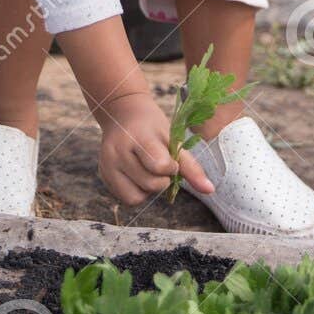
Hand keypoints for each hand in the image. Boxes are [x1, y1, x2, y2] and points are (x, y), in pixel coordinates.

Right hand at [91, 89, 213, 203]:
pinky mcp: (103, 175)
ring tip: (147, 170)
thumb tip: (210, 190)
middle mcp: (117, 151)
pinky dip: (138, 192)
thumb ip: (190, 166)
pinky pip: (127, 199)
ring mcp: (107, 165)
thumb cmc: (151, 127)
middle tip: (159, 164)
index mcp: (137, 137)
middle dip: (162, 180)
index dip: (170, 168)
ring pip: (137, 197)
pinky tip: (137, 175)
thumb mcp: (172, 139)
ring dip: (149, 188)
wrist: (121, 114)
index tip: (169, 158)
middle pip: (150, 185)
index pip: (159, 165)